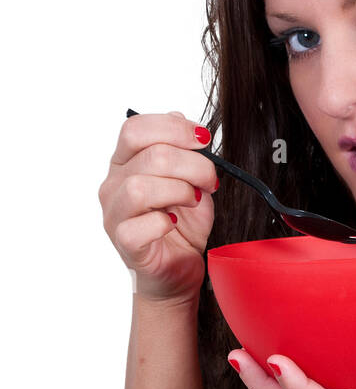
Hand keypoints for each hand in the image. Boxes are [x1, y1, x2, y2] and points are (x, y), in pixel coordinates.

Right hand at [99, 110, 218, 304]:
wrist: (179, 269)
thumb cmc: (182, 226)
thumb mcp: (192, 181)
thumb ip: (183, 151)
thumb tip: (179, 119)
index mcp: (126, 162)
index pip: (135, 129)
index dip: (173, 129)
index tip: (203, 139)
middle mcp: (114, 184)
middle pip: (150, 156)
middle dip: (193, 165)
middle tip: (209, 181)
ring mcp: (114, 214)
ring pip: (141, 187)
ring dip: (179, 191)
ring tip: (191, 201)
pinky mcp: (124, 242)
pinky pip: (141, 225)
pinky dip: (165, 222)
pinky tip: (174, 224)